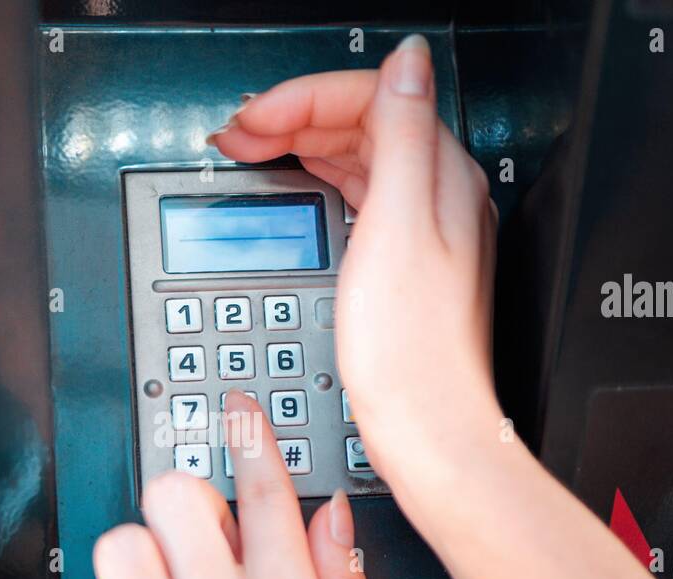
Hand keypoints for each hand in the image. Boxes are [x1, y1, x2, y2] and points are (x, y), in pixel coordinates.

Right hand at [211, 36, 501, 495]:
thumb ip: (402, 134)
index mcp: (438, 174)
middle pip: (361, 122)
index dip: (301, 97)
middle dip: (292, 117)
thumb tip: (406, 61)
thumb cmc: (409, 346)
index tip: (249, 121)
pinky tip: (295, 187)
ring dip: (300, 145)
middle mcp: (437, 192)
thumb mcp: (396, 226)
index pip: (369, 97)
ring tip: (250, 151)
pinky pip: (356, 193)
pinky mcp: (403, 260)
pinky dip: (316, 180)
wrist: (424, 423)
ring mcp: (421, 226)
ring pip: (356, 156)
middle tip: (235, 135)